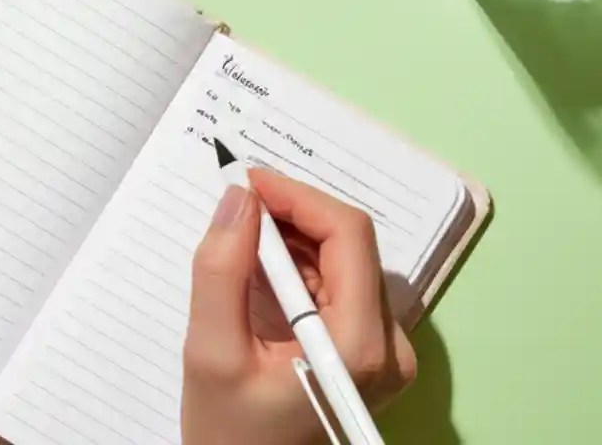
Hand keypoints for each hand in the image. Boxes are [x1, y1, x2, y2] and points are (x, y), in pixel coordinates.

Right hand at [181, 168, 415, 444]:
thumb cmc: (229, 434)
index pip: (347, 236)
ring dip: (295, 238)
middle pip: (350, 245)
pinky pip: (341, 287)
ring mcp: (385, 351)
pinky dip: (302, 267)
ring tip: (242, 237)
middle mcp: (390, 344)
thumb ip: (222, 272)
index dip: (297, 196)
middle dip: (293, 214)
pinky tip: (261, 270)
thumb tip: (239, 200)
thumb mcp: (211, 353)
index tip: (247, 182)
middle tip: (238, 204)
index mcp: (360, 345)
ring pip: (346, 261)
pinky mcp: (370, 354)